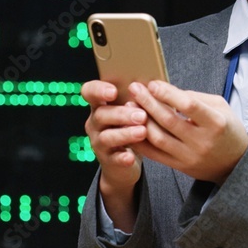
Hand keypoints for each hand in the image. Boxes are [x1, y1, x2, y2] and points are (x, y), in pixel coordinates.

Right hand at [81, 80, 146, 230]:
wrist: (126, 160)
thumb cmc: (133, 126)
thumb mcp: (134, 110)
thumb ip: (141, 99)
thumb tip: (158, 87)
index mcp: (101, 105)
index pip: (90, 92)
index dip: (98, 90)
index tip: (113, 92)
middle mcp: (96, 122)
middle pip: (101, 114)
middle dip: (121, 114)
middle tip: (141, 115)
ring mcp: (99, 142)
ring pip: (106, 137)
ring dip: (125, 133)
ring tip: (143, 131)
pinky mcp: (108, 160)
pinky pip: (113, 159)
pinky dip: (122, 157)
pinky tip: (131, 157)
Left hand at [128, 80, 247, 184]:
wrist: (234, 163)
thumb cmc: (228, 130)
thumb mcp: (221, 107)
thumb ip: (196, 97)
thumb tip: (167, 91)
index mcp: (216, 123)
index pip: (189, 106)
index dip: (168, 93)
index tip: (153, 84)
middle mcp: (202, 141)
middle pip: (169, 120)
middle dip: (148, 102)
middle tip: (135, 88)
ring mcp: (190, 156)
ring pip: (158, 138)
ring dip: (141, 120)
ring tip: (131, 105)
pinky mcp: (180, 166)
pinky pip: (154, 154)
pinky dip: (140, 140)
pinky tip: (131, 127)